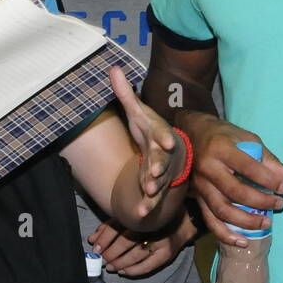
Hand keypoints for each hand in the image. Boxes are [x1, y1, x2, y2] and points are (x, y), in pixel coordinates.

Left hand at [89, 210, 197, 277]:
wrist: (184, 224)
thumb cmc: (155, 219)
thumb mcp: (134, 218)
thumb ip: (113, 226)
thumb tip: (92, 239)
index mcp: (142, 215)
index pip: (119, 227)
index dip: (105, 238)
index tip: (95, 247)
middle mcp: (151, 227)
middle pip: (126, 242)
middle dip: (111, 252)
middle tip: (101, 259)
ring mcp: (160, 242)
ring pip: (135, 255)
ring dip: (120, 263)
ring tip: (110, 266)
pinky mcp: (166, 255)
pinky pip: (147, 266)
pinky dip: (133, 271)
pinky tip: (123, 271)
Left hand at [110, 66, 181, 215]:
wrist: (169, 152)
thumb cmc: (150, 131)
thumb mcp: (137, 112)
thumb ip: (125, 93)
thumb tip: (113, 68)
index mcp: (159, 135)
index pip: (163, 136)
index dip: (165, 140)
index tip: (168, 143)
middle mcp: (163, 155)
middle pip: (161, 161)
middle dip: (159, 167)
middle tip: (155, 173)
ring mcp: (161, 173)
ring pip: (158, 182)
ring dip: (153, 190)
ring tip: (147, 195)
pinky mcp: (156, 188)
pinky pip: (153, 198)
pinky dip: (148, 206)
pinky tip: (141, 213)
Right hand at [180, 111, 282, 246]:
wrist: (191, 135)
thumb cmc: (223, 136)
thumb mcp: (246, 138)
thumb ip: (267, 159)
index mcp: (222, 149)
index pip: (248, 167)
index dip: (268, 180)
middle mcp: (208, 168)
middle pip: (235, 192)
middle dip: (260, 202)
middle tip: (278, 204)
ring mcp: (200, 185)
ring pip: (222, 210)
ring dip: (246, 221)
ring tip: (266, 223)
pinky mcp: (196, 198)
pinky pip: (210, 220)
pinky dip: (226, 234)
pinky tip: (242, 241)